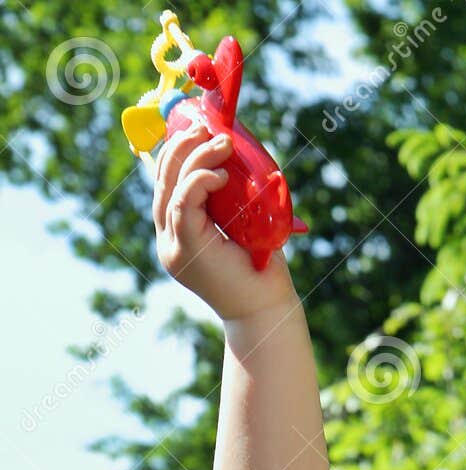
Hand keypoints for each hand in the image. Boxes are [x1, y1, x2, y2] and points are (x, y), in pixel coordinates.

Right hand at [153, 125, 294, 324]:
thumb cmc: (262, 269)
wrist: (266, 310)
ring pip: (170, 190)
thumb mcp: (242, 225)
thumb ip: (228, 198)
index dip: (175, 154)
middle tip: (205, 128)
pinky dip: (198, 183)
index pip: (166, 185)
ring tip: (220, 142)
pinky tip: (220, 175)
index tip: (198, 131)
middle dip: (180, 149)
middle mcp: (169, 240)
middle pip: (162, 182)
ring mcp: (172, 247)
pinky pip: (182, 205)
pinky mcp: (184, 251)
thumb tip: (233, 154)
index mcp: (179, 234)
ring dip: (193, 159)